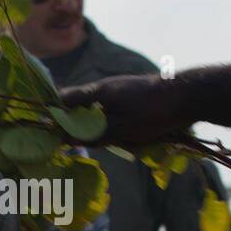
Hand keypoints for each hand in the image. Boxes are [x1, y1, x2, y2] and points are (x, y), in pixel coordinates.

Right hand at [61, 72, 188, 145]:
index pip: (64, 99)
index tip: (43, 128)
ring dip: (93, 125)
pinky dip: (109, 123)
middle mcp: (105, 87)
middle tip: (69, 142)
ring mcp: (119, 90)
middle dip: (73, 123)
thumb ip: (91, 133)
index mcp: (97, 92)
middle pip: (78, 105)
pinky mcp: (132, 96)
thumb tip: (64, 137)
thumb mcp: (119, 129)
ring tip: (99, 142)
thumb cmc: (152, 113)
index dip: (51, 112)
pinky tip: (120, 136)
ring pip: (96, 110)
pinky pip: (111, 110)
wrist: (187, 96)